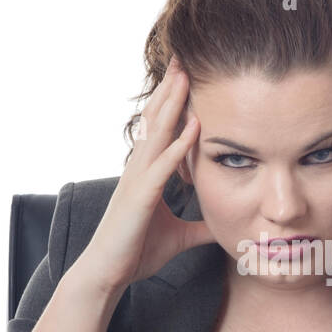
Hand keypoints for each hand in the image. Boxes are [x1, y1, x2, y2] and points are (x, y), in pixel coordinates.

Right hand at [81, 55, 215, 290]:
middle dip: (171, 88)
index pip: (161, 128)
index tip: (187, 75)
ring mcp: (137, 180)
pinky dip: (179, 145)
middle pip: (156, 119)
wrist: (107, 274)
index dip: (172, 101)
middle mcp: (139, 169)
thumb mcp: (179, 237)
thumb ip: (200, 227)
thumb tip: (223, 227)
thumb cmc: (135, 253)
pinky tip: (194, 127)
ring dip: (173, 104)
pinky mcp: (140, 197)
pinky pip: (162, 166)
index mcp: (146, 173)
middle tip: (185, 57)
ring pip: (157, 134)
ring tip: (187, 76)